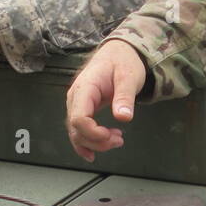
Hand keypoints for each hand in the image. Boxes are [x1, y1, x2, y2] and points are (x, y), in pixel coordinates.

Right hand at [65, 40, 145, 162]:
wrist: (119, 52)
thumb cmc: (123, 62)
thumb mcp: (129, 77)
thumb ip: (125, 97)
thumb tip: (124, 117)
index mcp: (85, 88)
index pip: (79, 118)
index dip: (94, 134)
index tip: (114, 136)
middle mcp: (76, 97)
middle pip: (76, 129)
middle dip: (97, 141)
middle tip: (119, 140)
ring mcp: (77, 103)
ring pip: (76, 132)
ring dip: (94, 143)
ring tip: (117, 140)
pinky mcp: (82, 108)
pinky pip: (78, 129)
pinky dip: (85, 143)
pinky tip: (92, 153)